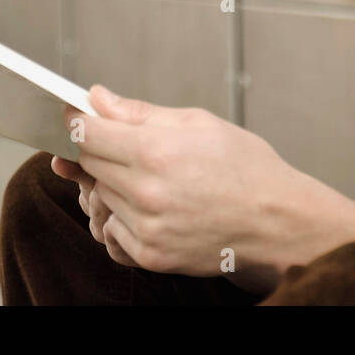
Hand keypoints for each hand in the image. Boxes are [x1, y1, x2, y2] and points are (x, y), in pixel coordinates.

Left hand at [63, 84, 327, 287]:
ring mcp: (146, 228)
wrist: (278, 222)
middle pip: (89, 165)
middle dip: (97, 150)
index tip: (76, 115)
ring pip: (99, 198)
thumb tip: (100, 99)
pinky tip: (151, 208)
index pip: (87, 133)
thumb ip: (142, 113)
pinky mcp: (150, 255)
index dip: (77, 120)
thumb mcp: (199, 123)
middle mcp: (146, 193)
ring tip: (147, 178)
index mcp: (156, 151)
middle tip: (121, 146)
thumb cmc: (247, 168)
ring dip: (111, 185)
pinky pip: (112, 232)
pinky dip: (122, 218)